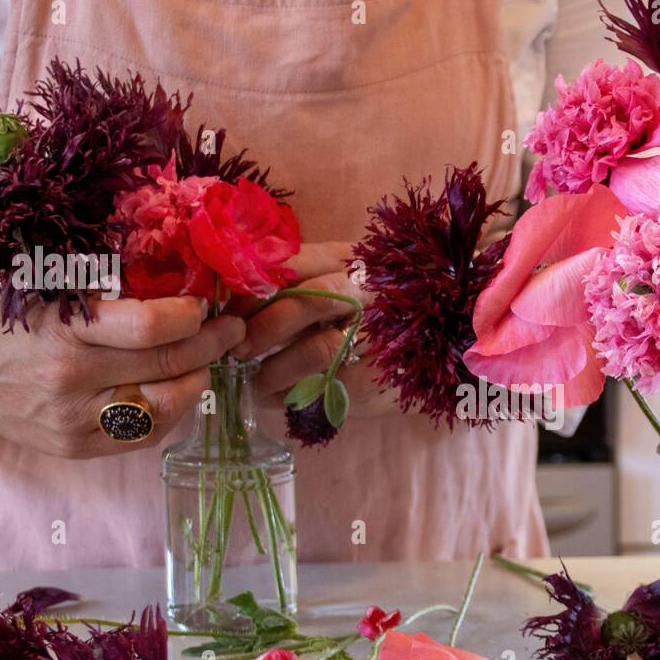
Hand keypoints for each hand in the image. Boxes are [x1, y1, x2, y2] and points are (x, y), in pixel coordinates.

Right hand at [0, 296, 244, 457]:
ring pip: (165, 406)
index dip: (189, 317)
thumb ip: (108, 302)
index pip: (147, 327)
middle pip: (165, 365)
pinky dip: (170, 412)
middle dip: (210, 346)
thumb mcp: (49, 299)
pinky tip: (175, 392)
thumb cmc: (6, 328)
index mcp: (62, 329)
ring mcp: (75, 420)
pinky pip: (145, 435)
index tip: (205, 306)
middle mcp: (71, 379)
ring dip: (196, 382)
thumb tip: (181, 297)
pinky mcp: (78, 449)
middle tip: (230, 331)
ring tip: (204, 363)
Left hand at [231, 242, 393, 418]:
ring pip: (314, 348)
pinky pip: (327, 386)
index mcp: (349, 260)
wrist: (433, 344)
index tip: (226, 311)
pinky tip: (276, 398)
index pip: (291, 265)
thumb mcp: (343, 283)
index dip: (251, 289)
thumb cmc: (374, 313)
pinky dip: (292, 395)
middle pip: (303, 301)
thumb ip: (299, 286)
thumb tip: (233, 309)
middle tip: (236, 350)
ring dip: (273, 369)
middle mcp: (366, 291)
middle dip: (260, 328)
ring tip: (253, 382)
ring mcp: (375, 334)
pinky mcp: (377, 375)